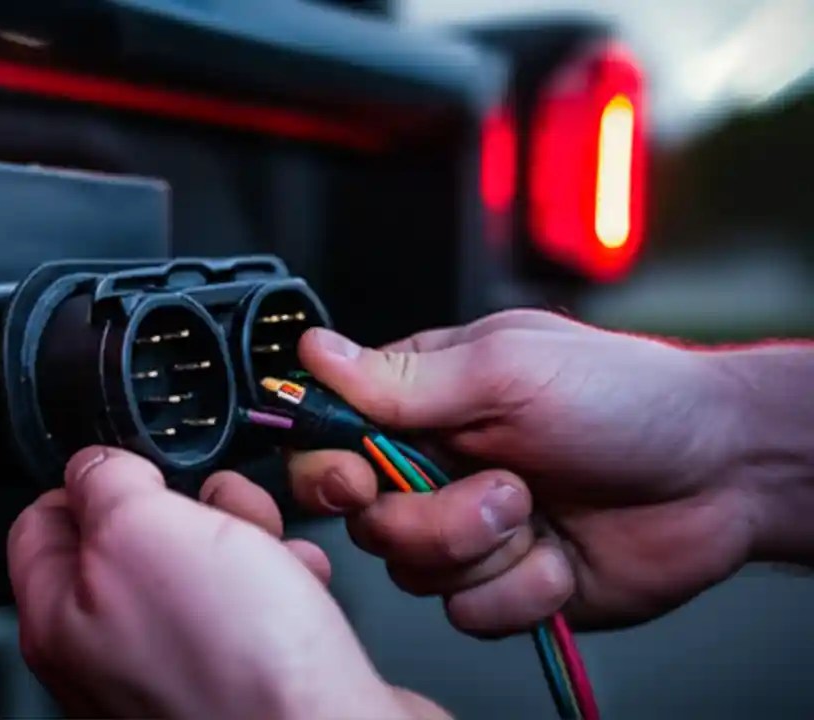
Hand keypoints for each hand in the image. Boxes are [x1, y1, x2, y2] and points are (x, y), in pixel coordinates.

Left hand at [8, 446, 446, 718]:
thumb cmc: (237, 667)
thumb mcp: (139, 528)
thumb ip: (105, 481)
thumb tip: (98, 464)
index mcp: (59, 620)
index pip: (42, 523)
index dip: (92, 480)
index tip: (139, 466)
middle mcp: (109, 656)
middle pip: (136, 539)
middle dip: (191, 507)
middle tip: (216, 513)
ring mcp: (178, 675)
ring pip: (206, 566)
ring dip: (250, 540)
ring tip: (274, 554)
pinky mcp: (244, 685)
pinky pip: (258, 608)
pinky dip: (288, 584)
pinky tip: (304, 590)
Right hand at [287, 310, 763, 634]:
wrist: (721, 475)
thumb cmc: (625, 398)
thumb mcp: (508, 369)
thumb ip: (403, 378)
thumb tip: (314, 352)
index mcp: (422, 402)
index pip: (330, 437)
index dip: (329, 468)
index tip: (358, 479)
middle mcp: (435, 466)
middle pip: (365, 518)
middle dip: (428, 516)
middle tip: (496, 488)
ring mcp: (468, 529)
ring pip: (413, 570)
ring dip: (484, 547)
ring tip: (540, 511)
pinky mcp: (504, 584)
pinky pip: (468, 611)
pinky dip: (520, 589)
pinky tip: (561, 556)